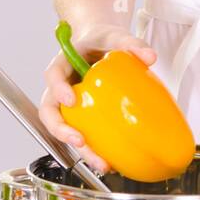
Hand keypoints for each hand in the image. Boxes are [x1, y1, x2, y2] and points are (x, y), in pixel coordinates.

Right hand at [39, 22, 157, 172]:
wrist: (100, 44)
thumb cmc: (100, 41)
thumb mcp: (115, 36)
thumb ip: (130, 43)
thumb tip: (149, 56)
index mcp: (63, 65)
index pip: (53, 75)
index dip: (58, 89)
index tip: (70, 99)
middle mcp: (61, 88)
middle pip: (50, 112)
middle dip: (61, 130)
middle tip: (79, 140)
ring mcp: (70, 105)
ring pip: (65, 130)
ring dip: (80, 150)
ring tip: (101, 163)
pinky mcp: (83, 118)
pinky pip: (83, 135)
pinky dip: (95, 150)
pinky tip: (112, 162)